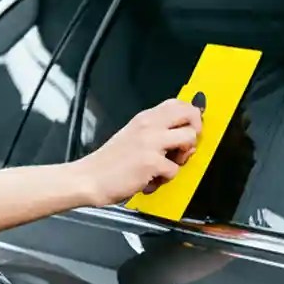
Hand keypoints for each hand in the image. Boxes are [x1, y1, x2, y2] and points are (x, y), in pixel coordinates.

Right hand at [71, 98, 202, 205]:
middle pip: (190, 114)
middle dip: (195, 131)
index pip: (179, 103)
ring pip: (189, 139)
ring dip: (182, 158)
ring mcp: (151, 143)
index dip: (191, 117)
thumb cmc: (108, 163)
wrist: (88, 179)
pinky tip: (149, 180)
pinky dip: (165, 180)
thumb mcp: (132, 136)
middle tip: (184, 148)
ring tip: (165, 166)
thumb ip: (155, 131)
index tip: (188, 130)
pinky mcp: (151, 162)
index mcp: (144, 118)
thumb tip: (180, 133)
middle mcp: (149, 125)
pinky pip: (175, 169)